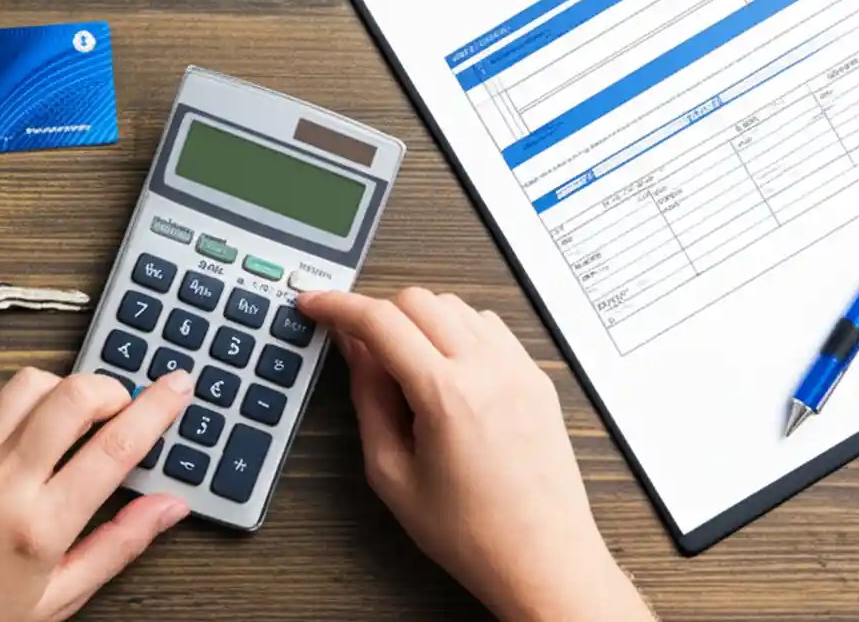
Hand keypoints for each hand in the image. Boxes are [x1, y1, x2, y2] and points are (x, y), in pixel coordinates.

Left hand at [0, 368, 193, 621]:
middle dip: (113, 388)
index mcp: (41, 526)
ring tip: (76, 416)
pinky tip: (28, 427)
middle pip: (74, 395)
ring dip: (65, 389)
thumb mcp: (58, 597)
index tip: (177, 386)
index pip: (116, 446)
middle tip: (123, 407)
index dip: (156, 408)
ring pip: (30, 384)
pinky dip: (20, 401)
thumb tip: (168, 508)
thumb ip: (119, 545)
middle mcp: (3, 483)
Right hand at [299, 289, 652, 621]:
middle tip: (360, 350)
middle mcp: (488, 369)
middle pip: (417, 299)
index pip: (379, 321)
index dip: (337, 306)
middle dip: (378, 314)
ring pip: (454, 305)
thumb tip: (353, 349)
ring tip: (407, 371)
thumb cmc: (471, 533)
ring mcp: (519, 368)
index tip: (314, 304)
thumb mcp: (392, 474)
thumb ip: (367, 400)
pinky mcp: (536, 377)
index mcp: (446, 395)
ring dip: (420, 321)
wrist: (544, 559)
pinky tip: (447, 372)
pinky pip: (489, 326)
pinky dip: (458, 332)